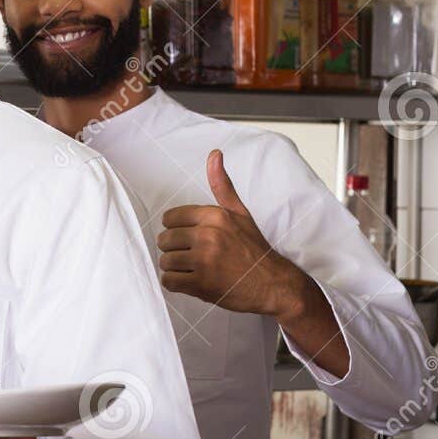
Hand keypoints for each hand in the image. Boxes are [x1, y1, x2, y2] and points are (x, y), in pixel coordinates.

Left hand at [158, 149, 299, 314]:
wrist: (273, 284)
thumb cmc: (253, 249)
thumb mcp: (240, 213)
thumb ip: (222, 185)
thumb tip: (214, 154)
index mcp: (214, 216)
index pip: (170, 218)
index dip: (178, 229)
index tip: (191, 237)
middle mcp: (208, 235)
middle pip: (164, 240)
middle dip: (175, 249)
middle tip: (194, 255)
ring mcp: (204, 260)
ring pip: (165, 261)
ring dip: (176, 268)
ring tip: (195, 268)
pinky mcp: (201, 284)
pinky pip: (169, 281)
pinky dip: (177, 283)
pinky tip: (193, 281)